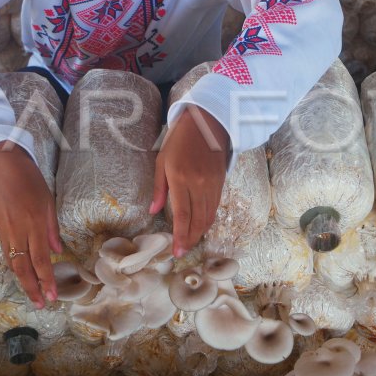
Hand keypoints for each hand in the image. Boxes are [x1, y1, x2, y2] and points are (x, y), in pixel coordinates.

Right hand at [0, 141, 61, 308]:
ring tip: (33, 295)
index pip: (41, 259)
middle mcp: (18, 231)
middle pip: (24, 267)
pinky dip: (15, 267)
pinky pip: (7, 253)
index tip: (52, 296)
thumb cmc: (27, 178)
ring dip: (23, 281)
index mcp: (34, 223)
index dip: (46, 280)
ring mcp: (6, 231)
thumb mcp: (47, 198)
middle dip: (32, 288)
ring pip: (13, 262)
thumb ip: (52, 226)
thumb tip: (57, 249)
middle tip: (40, 304)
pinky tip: (22, 274)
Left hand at [150, 105, 231, 257]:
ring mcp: (212, 184)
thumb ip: (159, 188)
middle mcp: (199, 184)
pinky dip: (208, 220)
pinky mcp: (221, 182)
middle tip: (183, 251)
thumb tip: (153, 211)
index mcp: (180, 178)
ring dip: (200, 232)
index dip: (180, 236)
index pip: (182, 215)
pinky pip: (214, 207)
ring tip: (190, 242)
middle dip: (190, 239)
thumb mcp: (161, 161)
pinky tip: (200, 226)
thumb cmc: (178, 140)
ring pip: (208, 216)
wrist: (206, 123)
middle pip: (197, 220)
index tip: (177, 251)